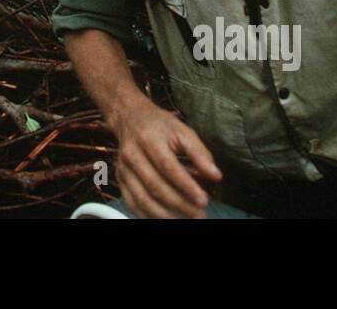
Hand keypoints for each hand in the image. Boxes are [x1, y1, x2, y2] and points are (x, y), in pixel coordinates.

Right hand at [114, 99, 221, 218]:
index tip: (203, 200)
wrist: (129, 118)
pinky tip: (166, 218)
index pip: (168, 167)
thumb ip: (199, 153)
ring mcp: (123, 169)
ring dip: (165, 215)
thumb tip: (215, 176)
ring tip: (186, 218)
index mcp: (149, 139)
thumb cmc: (160, 126)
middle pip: (155, 186)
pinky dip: (147, 215)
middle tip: (199, 214)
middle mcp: (132, 155)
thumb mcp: (182, 131)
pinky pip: (132, 203)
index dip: (186, 186)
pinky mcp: (120, 179)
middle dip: (179, 204)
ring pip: (142, 199)